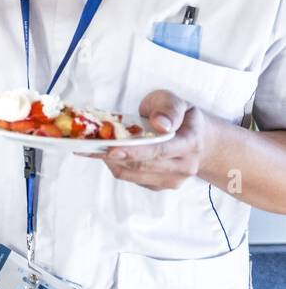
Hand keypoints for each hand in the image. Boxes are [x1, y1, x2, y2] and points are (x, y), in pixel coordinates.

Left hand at [91, 91, 212, 190]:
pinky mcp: (159, 186)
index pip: (160, 150)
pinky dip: (116, 165)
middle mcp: (185, 166)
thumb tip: (161, 125)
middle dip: (114, 155)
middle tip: (90, 143)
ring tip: (94, 145)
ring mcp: (173, 180)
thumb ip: (169, 109)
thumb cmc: (181, 117)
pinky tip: (107, 152)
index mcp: (191, 143)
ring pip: (133, 174)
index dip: (135, 151)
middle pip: (143, 165)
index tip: (111, 149)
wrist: (199, 140)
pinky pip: (131, 178)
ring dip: (110, 160)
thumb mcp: (176, 102)